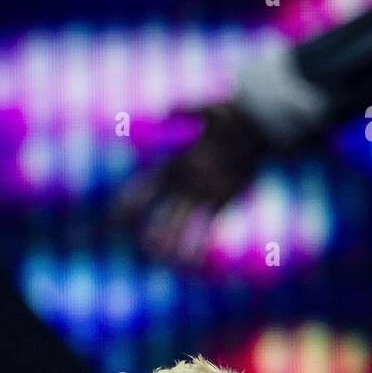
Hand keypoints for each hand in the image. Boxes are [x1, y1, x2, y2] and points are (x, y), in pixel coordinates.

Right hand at [111, 102, 272, 262]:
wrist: (255, 124)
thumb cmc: (229, 115)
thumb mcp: (210, 110)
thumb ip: (188, 109)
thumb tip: (163, 111)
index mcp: (174, 164)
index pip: (146, 187)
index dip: (130, 203)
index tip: (116, 220)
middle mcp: (184, 183)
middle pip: (163, 213)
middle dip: (153, 232)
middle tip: (146, 251)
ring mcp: (202, 193)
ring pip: (181, 224)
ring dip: (174, 244)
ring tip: (166, 263)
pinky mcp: (221, 200)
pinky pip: (207, 226)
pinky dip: (200, 244)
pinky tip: (195, 263)